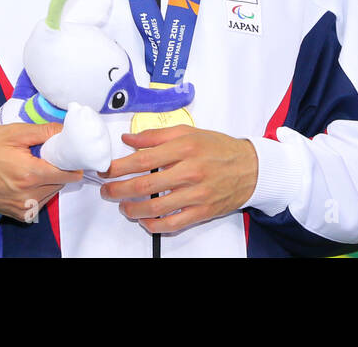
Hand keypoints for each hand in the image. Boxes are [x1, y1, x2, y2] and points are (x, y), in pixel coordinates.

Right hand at [0, 122, 82, 220]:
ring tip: (30, 166)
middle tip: (42, 154)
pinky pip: (42, 201)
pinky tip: (24, 179)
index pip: (69, 172)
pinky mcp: (21, 215)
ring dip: (49, 179)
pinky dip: (39, 189)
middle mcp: (30, 196)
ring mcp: (25, 208)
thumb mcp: (12, 132)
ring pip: (53, 191)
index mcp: (30, 174)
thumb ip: (43, 132)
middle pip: (62, 181)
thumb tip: (65, 130)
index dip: (70, 158)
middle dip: (58, 167)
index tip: (66, 150)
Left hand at [98, 126, 257, 234]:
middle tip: (107, 190)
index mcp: (184, 148)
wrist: (251, 167)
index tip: (106, 169)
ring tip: (123, 206)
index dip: (119, 167)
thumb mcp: (189, 132)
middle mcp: (190, 171)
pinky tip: (145, 220)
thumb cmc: (219, 148)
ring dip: (133, 209)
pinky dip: (154, 225)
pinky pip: (172, 224)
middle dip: (119, 190)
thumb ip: (156, 136)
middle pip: (145, 186)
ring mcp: (197, 194)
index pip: (143, 160)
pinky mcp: (203, 211)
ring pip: (156, 208)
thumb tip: (129, 139)